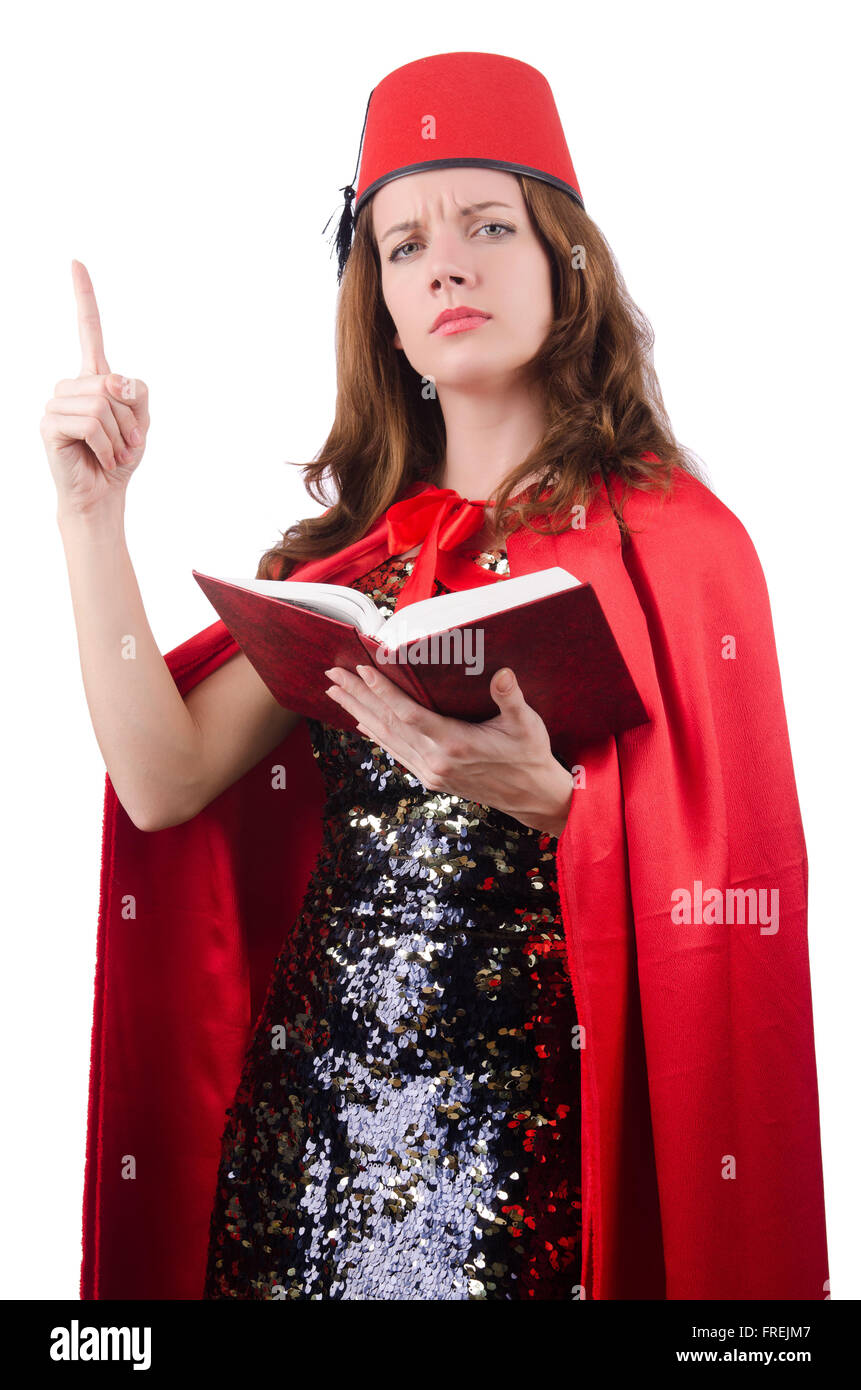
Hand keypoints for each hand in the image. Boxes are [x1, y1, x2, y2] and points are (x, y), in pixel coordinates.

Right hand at [41, 259, 149, 516]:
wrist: (103, 495)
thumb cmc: (119, 459)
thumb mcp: (141, 422)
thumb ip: (135, 393)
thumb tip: (114, 381)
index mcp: (94, 378)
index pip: (89, 331)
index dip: (83, 297)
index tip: (75, 262)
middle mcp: (71, 386)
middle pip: (112, 383)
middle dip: (129, 419)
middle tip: (127, 445)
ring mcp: (56, 403)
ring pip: (101, 404)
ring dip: (118, 437)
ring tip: (114, 454)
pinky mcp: (49, 424)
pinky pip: (89, 423)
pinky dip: (106, 446)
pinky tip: (102, 460)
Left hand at [324, 661, 574, 836]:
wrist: (532, 797)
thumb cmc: (530, 756)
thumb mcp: (526, 725)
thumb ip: (511, 698)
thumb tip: (504, 674)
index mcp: (455, 743)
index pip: (409, 713)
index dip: (383, 691)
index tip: (362, 669)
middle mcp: (436, 760)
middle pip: (387, 724)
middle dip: (357, 696)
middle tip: (331, 673)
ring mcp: (430, 772)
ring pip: (387, 738)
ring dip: (359, 712)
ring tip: (336, 692)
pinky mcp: (431, 778)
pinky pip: (396, 752)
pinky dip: (376, 735)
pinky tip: (362, 722)